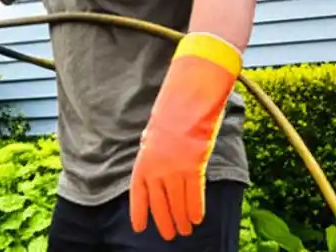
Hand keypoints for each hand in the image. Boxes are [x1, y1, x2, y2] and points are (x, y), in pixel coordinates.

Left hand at [129, 32, 241, 239]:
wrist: (186, 101)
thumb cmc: (171, 114)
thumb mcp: (154, 134)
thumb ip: (152, 152)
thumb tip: (152, 163)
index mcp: (143, 160)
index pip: (138, 193)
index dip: (139, 212)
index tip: (140, 228)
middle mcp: (156, 168)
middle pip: (159, 202)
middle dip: (164, 221)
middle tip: (169, 235)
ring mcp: (174, 169)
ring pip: (177, 202)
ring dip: (181, 219)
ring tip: (184, 231)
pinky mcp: (192, 167)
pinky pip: (194, 194)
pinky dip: (195, 209)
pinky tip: (197, 220)